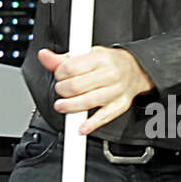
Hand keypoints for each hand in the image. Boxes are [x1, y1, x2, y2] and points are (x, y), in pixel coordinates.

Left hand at [38, 46, 153, 134]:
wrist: (136, 70)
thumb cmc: (109, 63)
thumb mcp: (87, 54)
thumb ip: (63, 59)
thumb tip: (44, 56)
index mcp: (100, 58)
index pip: (70, 68)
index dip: (59, 74)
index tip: (59, 76)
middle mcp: (109, 74)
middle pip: (76, 86)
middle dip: (62, 90)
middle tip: (61, 90)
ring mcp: (115, 91)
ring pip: (87, 102)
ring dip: (69, 106)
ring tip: (62, 106)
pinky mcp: (119, 105)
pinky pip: (103, 117)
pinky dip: (90, 124)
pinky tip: (81, 127)